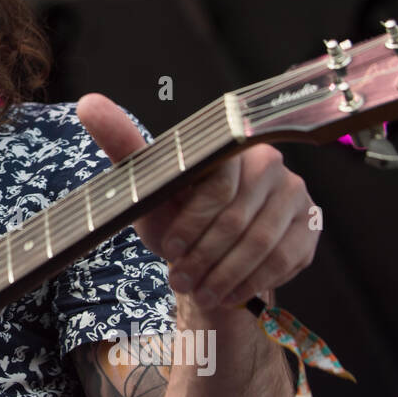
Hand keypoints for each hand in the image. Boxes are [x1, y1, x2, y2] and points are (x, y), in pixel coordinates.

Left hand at [76, 93, 317, 312]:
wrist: (207, 253)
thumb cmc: (174, 213)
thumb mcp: (147, 184)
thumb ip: (122, 143)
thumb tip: (88, 103)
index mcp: (231, 146)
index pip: (219, 185)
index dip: (192, 224)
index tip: (168, 249)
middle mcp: (271, 163)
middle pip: (239, 219)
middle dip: (204, 257)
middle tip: (180, 281)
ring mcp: (296, 194)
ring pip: (261, 244)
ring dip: (224, 275)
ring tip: (197, 290)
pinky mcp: (309, 226)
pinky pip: (284, 260)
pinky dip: (250, 282)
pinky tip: (226, 293)